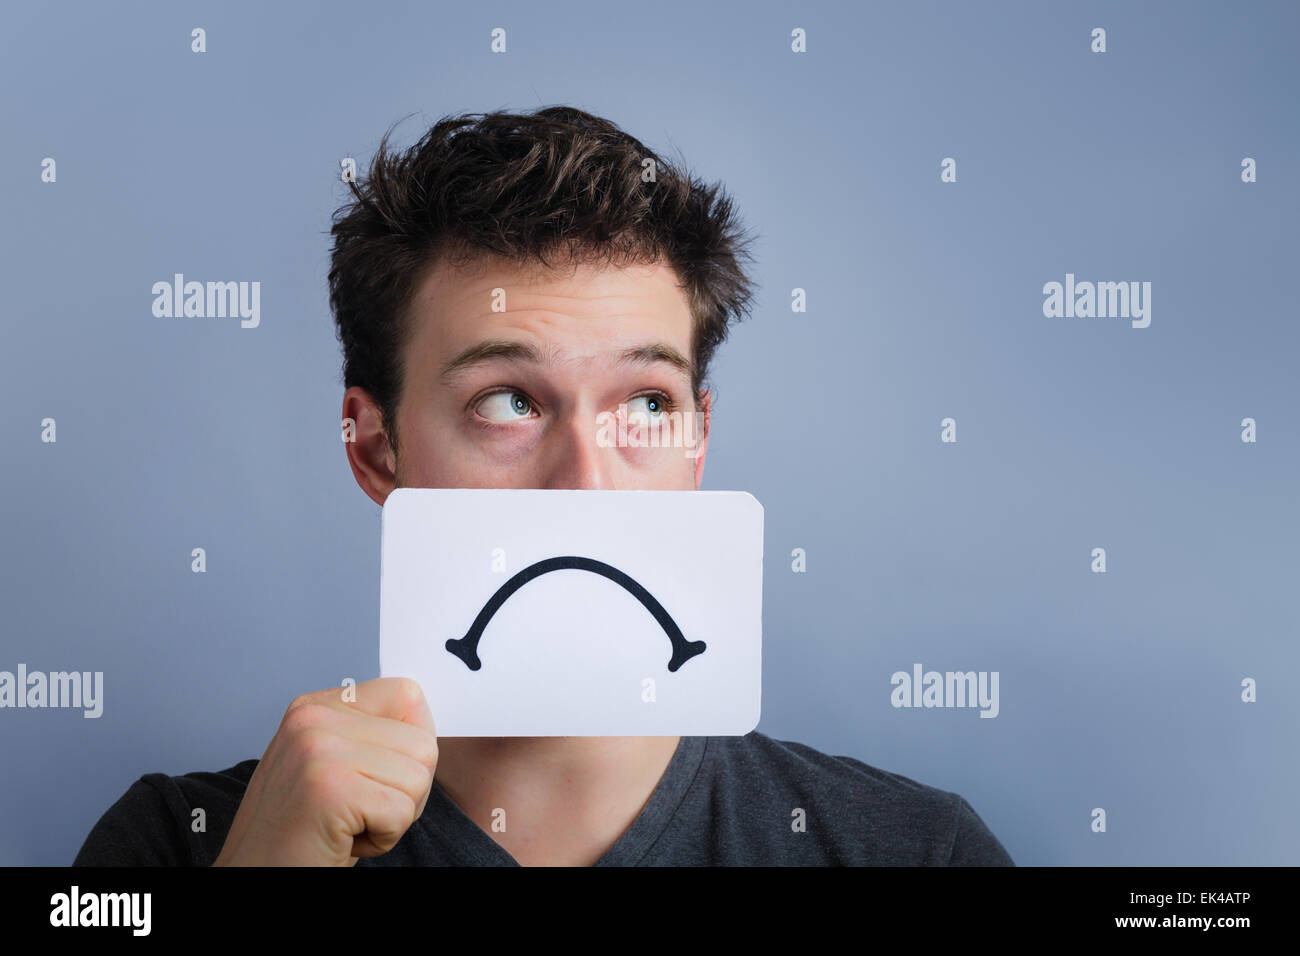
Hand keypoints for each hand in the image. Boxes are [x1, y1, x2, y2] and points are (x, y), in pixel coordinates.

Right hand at [212, 677, 437, 865]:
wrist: (253, 875)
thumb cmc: (300, 832)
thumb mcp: (331, 764)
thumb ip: (370, 735)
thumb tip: (425, 723)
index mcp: (316, 706)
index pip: (408, 696)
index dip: (412, 746)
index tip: (377, 779)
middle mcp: (313, 717)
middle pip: (423, 743)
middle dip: (406, 791)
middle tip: (358, 813)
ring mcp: (318, 748)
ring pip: (419, 777)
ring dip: (395, 816)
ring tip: (347, 825)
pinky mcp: (329, 786)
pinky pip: (401, 812)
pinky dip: (383, 839)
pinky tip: (342, 840)